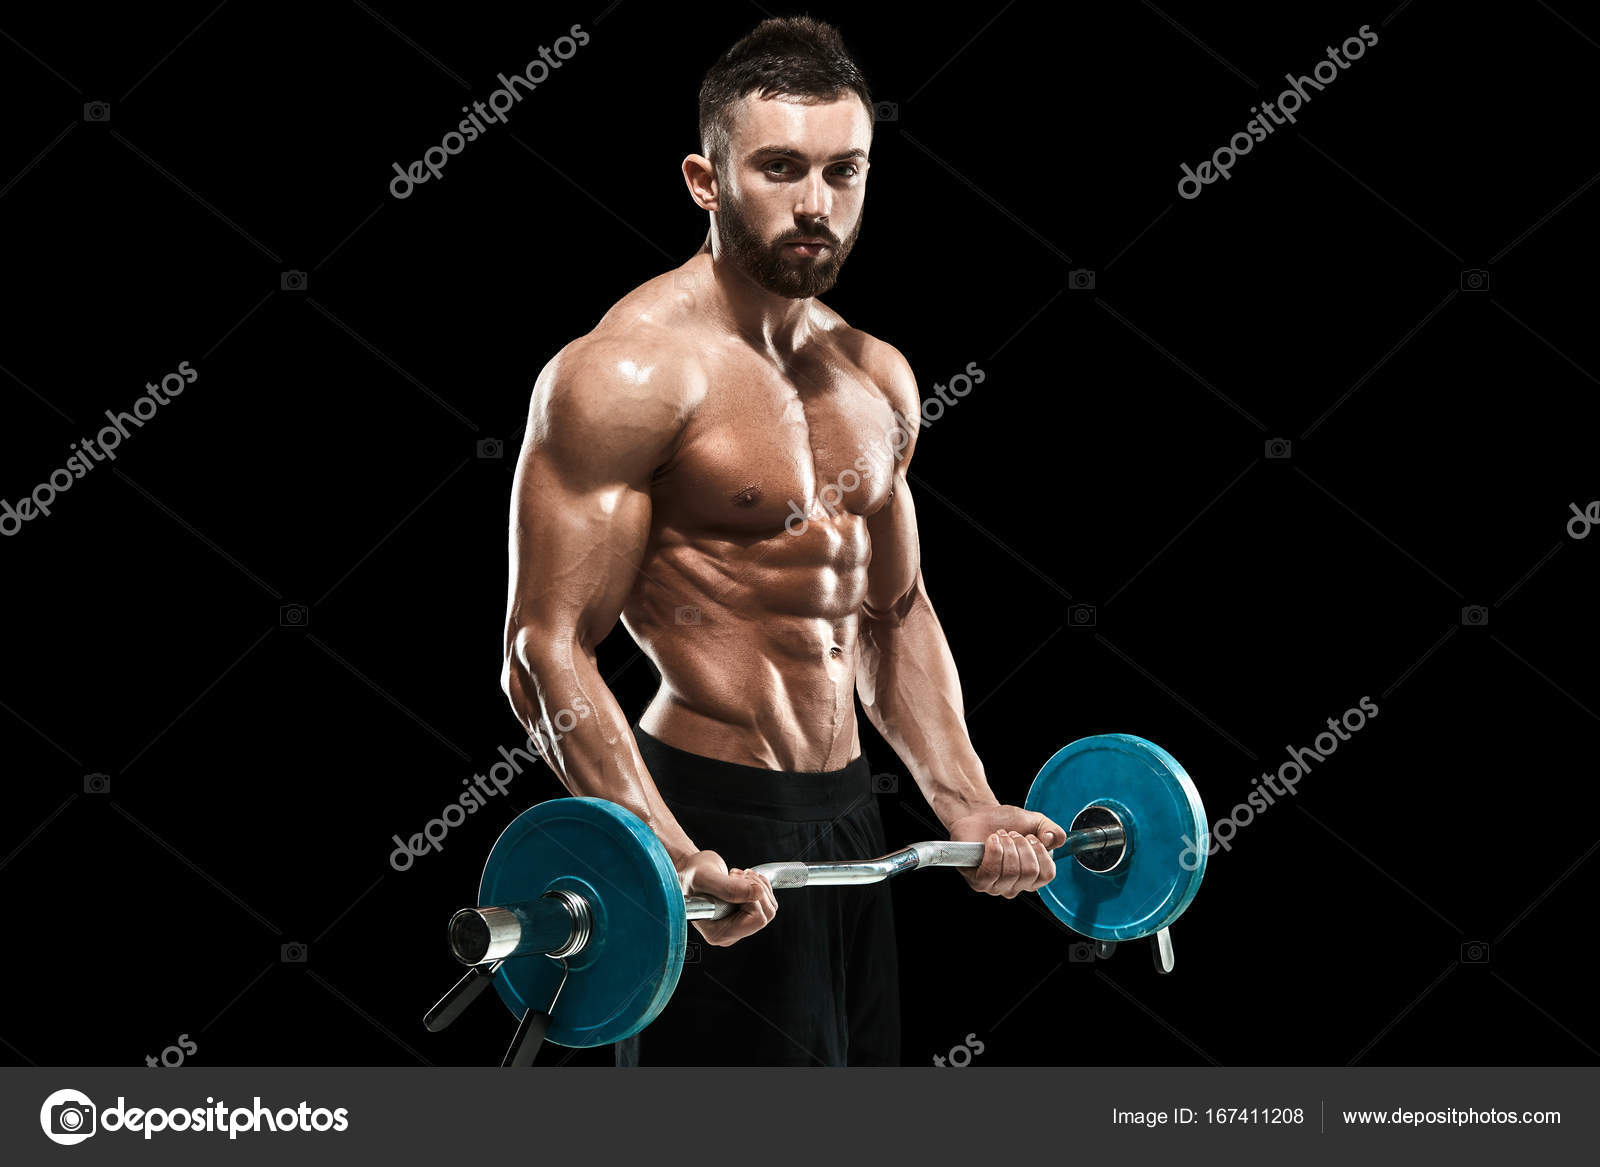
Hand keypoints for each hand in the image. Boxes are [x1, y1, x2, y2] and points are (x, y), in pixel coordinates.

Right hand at [675, 849, 777, 945]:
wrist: (689, 871)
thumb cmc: (689, 876)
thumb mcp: (704, 878)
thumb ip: (728, 888)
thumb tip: (757, 893)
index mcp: (718, 933)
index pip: (756, 920)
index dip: (752, 897)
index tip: (734, 880)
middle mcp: (729, 933)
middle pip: (766, 915)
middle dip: (757, 889)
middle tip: (735, 875)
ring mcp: (737, 925)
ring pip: (770, 908)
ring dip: (758, 885)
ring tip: (737, 875)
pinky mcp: (743, 915)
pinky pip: (767, 902)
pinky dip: (759, 884)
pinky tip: (742, 877)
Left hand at [945, 804, 1067, 897]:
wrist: (980, 815)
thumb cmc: (1005, 822)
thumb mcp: (1035, 822)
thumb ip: (1053, 831)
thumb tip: (1052, 840)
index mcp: (1033, 876)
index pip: (1047, 875)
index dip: (1040, 852)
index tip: (1030, 837)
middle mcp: (1016, 885)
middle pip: (1030, 872)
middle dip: (1022, 845)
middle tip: (1013, 834)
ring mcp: (997, 886)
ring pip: (1011, 872)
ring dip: (1007, 845)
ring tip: (1001, 836)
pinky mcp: (980, 882)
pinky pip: (991, 871)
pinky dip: (994, 849)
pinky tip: (992, 840)